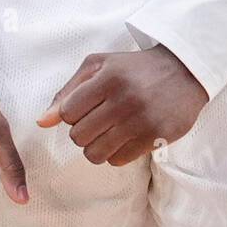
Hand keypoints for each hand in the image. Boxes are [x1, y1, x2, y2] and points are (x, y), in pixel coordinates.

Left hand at [38, 45, 208, 166]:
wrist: (184, 71)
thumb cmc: (135, 68)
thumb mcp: (100, 66)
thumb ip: (68, 90)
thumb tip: (42, 121)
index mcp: (108, 77)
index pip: (68, 112)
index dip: (72, 114)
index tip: (86, 108)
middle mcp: (124, 98)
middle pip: (79, 136)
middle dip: (84, 131)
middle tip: (99, 120)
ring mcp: (141, 120)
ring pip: (95, 153)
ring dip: (98, 146)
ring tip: (110, 132)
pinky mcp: (155, 137)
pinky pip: (118, 160)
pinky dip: (117, 153)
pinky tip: (127, 137)